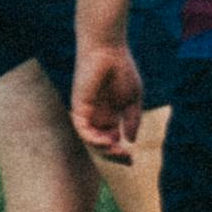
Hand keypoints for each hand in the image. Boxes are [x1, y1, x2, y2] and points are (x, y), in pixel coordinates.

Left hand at [71, 41, 146, 162]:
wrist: (108, 51)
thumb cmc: (121, 70)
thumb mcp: (133, 99)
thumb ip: (132, 120)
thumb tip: (131, 140)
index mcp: (109, 116)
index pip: (111, 141)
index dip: (119, 153)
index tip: (132, 160)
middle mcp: (96, 117)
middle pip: (100, 144)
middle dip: (113, 155)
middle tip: (127, 160)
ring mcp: (86, 113)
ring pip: (90, 140)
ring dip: (103, 150)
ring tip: (117, 152)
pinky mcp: (79, 107)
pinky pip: (83, 129)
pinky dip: (93, 139)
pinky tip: (106, 142)